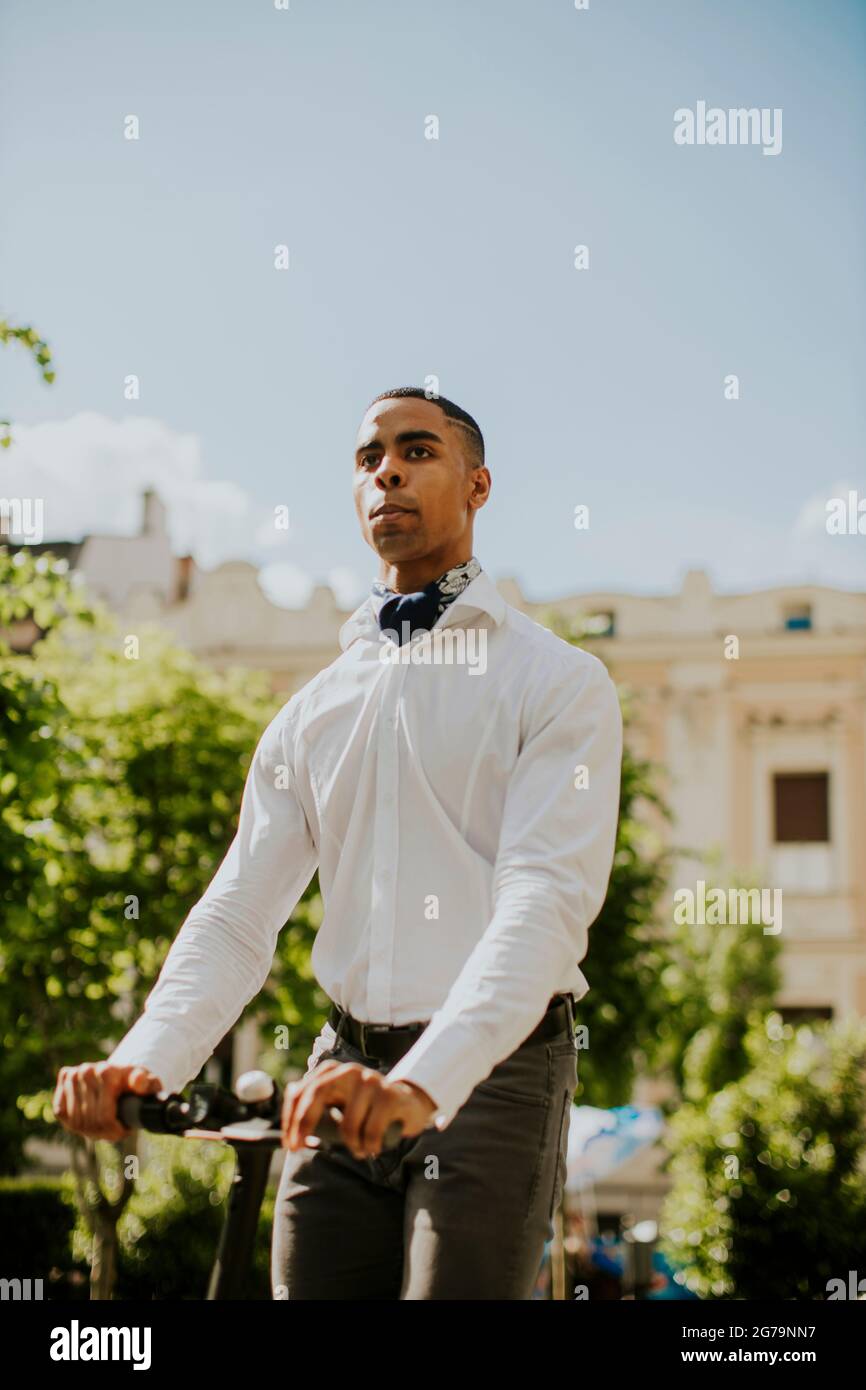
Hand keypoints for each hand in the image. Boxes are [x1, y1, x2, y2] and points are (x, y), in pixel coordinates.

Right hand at [53, 1062, 162, 1141]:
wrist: (118, 1071)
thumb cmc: (136, 1083)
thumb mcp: (149, 1084)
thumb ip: (149, 1084)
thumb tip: (138, 1082)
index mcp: (108, 1072)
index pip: (104, 1117)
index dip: (115, 1131)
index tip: (124, 1131)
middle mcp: (87, 1071)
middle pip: (90, 1121)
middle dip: (104, 1132)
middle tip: (115, 1130)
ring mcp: (73, 1074)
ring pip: (75, 1120)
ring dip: (89, 1130)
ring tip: (104, 1127)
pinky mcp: (63, 1079)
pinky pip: (62, 1113)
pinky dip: (73, 1122)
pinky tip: (87, 1119)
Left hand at [281, 1060, 436, 1158]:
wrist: (409, 1103)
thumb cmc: (368, 1108)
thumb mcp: (340, 1104)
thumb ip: (317, 1108)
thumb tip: (290, 1124)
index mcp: (332, 1072)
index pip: (302, 1090)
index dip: (290, 1118)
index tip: (289, 1143)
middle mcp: (349, 1071)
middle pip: (316, 1094)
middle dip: (304, 1123)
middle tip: (300, 1148)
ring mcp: (370, 1081)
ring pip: (347, 1125)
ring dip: (352, 1146)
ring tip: (360, 1148)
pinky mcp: (389, 1095)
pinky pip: (370, 1132)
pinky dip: (370, 1146)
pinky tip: (374, 1146)